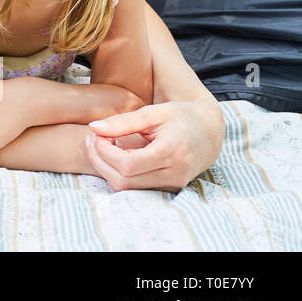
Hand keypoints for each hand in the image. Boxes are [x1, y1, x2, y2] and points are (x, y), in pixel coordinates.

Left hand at [84, 100, 224, 191]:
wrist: (208, 130)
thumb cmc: (179, 116)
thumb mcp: (152, 112)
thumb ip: (123, 121)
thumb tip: (94, 128)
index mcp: (171, 153)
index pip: (127, 164)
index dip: (104, 151)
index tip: (96, 134)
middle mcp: (174, 174)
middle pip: (124, 180)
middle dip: (100, 161)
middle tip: (93, 139)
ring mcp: (173, 184)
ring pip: (128, 188)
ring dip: (108, 169)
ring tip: (104, 145)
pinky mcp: (170, 188)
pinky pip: (137, 187)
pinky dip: (120, 173)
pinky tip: (117, 155)